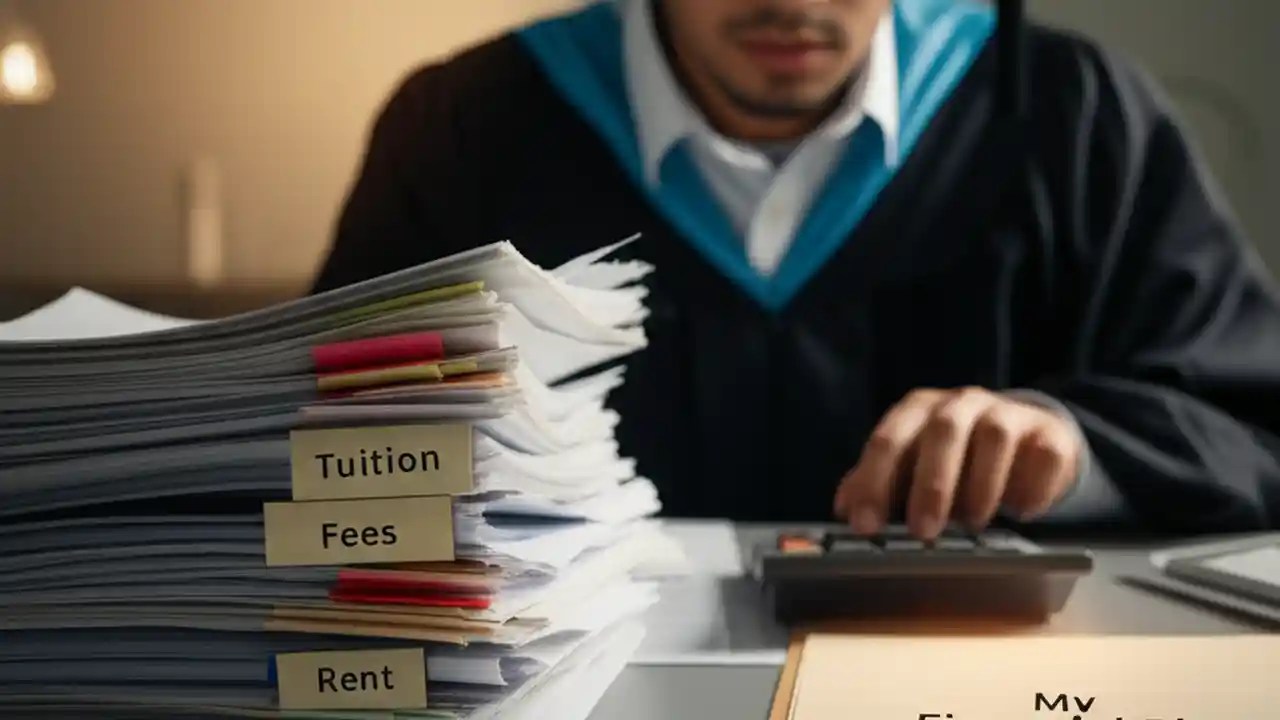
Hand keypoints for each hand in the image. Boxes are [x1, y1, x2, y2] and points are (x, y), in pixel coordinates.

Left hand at [833, 387, 1081, 538]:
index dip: (874, 482)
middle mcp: (961, 403)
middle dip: (931, 484)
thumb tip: (845, 508)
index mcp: (919, 409)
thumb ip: (878, 482)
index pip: (889, 439)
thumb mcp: (913, 464)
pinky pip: (1044, 454)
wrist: (1026, 438)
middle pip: (942, 431)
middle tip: (923, 531)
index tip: (866, 525)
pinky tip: (1020, 512)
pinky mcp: (1050, 433)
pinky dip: (1031, 488)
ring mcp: (1008, 413)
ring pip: (994, 437)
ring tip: (972, 522)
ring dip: (981, 486)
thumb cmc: (956, 456)